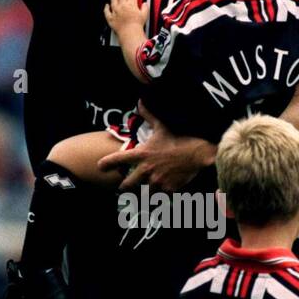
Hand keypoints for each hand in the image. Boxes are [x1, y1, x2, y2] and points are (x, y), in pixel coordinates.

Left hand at [97, 105, 215, 191]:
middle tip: (124, 187)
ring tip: (144, 192)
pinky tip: (162, 192)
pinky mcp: (167, 189)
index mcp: (142, 154)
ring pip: (143, 194)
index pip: (118, 159)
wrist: (198, 153)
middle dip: (124, 187)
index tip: (100, 167)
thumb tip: (140, 102)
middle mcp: (146, 170)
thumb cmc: (179, 139)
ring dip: (143, 193)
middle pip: (127, 186)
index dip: (107, 164)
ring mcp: (156, 181)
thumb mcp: (162, 126)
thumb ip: (149, 116)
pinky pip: (159, 197)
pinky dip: (160, 195)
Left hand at [103, 0, 147, 37]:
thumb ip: (145, 8)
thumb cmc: (137, 25)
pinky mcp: (111, 18)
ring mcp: (115, 11)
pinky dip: (106, 8)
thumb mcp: (144, 15)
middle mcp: (122, 6)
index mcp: (131, 4)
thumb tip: (145, 4)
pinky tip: (106, 5)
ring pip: (114, 0)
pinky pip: (107, 12)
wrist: (130, 33)